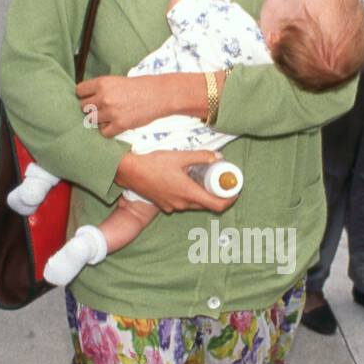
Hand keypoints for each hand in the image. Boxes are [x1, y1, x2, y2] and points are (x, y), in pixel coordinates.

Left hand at [76, 75, 164, 135]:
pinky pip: (103, 132)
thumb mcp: (116, 80)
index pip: (80, 91)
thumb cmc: (139, 87)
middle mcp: (104, 97)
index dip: (84, 95)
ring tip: (108, 116)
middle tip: (102, 108)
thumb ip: (101, 88)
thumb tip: (86, 99)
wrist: (159, 94)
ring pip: (91, 120)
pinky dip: (107, 130)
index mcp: (102, 83)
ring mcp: (112, 112)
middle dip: (90, 108)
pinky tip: (114, 124)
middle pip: (83, 107)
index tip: (90, 98)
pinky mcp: (120, 125)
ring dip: (98, 120)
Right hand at [116, 150, 239, 214]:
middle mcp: (182, 204)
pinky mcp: (164, 205)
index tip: (234, 191)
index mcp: (189, 193)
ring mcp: (172, 206)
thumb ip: (201, 157)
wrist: (129, 171)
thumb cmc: (154, 163)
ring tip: (201, 179)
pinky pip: (181, 203)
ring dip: (201, 194)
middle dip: (216, 195)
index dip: (229, 200)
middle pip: (206, 205)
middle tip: (219, 181)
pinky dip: (188, 195)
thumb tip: (217, 157)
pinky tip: (184, 181)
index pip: (217, 205)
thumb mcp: (180, 156)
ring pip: (194, 204)